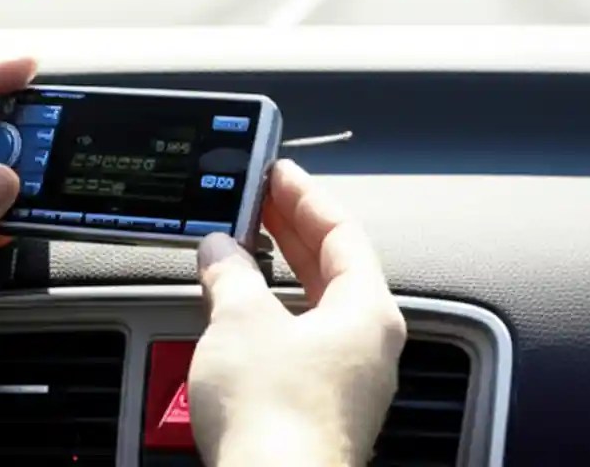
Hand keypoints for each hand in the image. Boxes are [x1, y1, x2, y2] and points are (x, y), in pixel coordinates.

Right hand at [187, 160, 406, 466]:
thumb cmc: (275, 416)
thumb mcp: (240, 322)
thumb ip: (231, 273)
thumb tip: (220, 249)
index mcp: (367, 310)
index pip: (342, 231)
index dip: (305, 196)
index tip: (278, 172)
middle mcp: (368, 344)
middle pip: (335, 267)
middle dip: (293, 230)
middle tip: (258, 199)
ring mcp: (348, 380)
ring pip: (318, 306)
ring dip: (281, 271)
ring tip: (244, 246)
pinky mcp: (321, 408)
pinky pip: (303, 341)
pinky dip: (275, 312)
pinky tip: (244, 309)